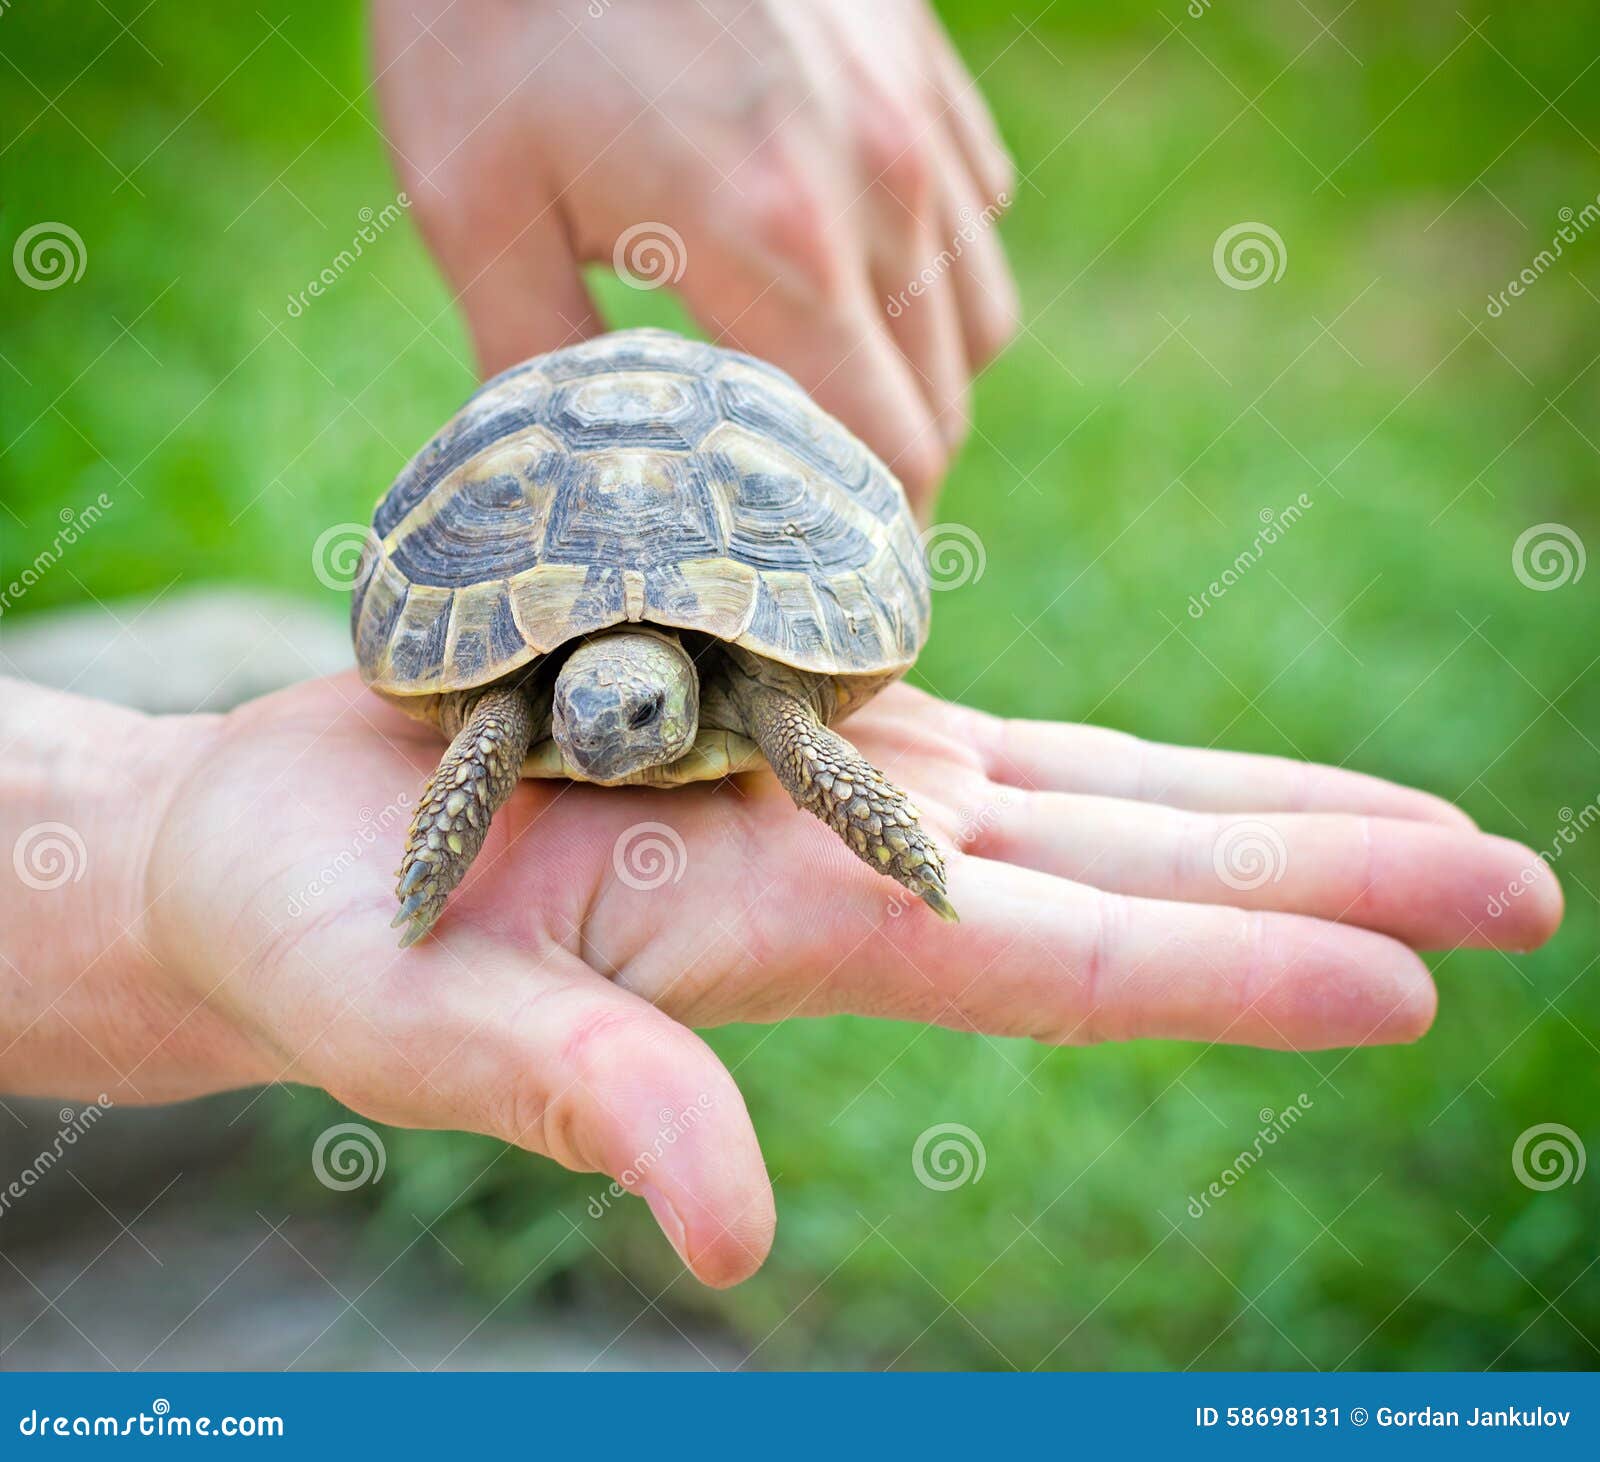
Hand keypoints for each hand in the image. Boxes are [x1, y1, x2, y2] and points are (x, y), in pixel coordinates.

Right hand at [20, 673, 1557, 1288]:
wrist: (273, 840)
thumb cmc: (319, 937)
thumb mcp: (425, 1025)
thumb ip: (582, 1096)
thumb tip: (733, 1226)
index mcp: (779, 938)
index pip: (1049, 964)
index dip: (1228, 968)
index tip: (1416, 982)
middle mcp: (845, 871)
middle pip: (1127, 877)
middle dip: (1323, 884)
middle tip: (1522, 890)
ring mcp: (830, 797)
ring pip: (1095, 803)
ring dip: (1270, 814)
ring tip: (1431, 831)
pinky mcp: (785, 730)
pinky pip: (997, 738)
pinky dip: (1127, 755)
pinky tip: (1215, 771)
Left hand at [372, 0, 1017, 509]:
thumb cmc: (493, 1)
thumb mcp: (471, 196)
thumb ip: (536, 361)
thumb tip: (580, 478)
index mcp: (774, 248)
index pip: (885, 462)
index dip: (868, 552)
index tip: (832, 598)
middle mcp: (880, 194)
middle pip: (942, 410)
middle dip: (887, 490)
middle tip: (815, 526)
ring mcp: (915, 121)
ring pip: (976, 320)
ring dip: (919, 389)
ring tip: (835, 411)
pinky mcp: (920, 66)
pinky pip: (976, 214)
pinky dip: (935, 277)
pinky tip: (857, 274)